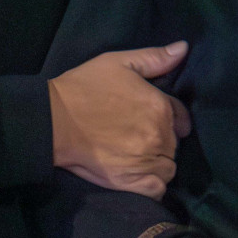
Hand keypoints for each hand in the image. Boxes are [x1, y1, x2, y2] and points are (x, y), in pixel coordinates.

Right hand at [48, 43, 192, 197]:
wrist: (53, 119)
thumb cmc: (83, 87)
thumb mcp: (119, 62)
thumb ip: (154, 58)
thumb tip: (183, 48)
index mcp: (159, 106)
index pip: (181, 117)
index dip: (170, 118)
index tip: (154, 119)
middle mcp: (158, 135)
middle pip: (174, 143)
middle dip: (163, 140)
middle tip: (139, 136)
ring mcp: (145, 161)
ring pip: (168, 167)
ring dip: (159, 162)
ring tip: (139, 156)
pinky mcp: (130, 181)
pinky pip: (157, 189)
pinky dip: (153, 185)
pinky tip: (140, 176)